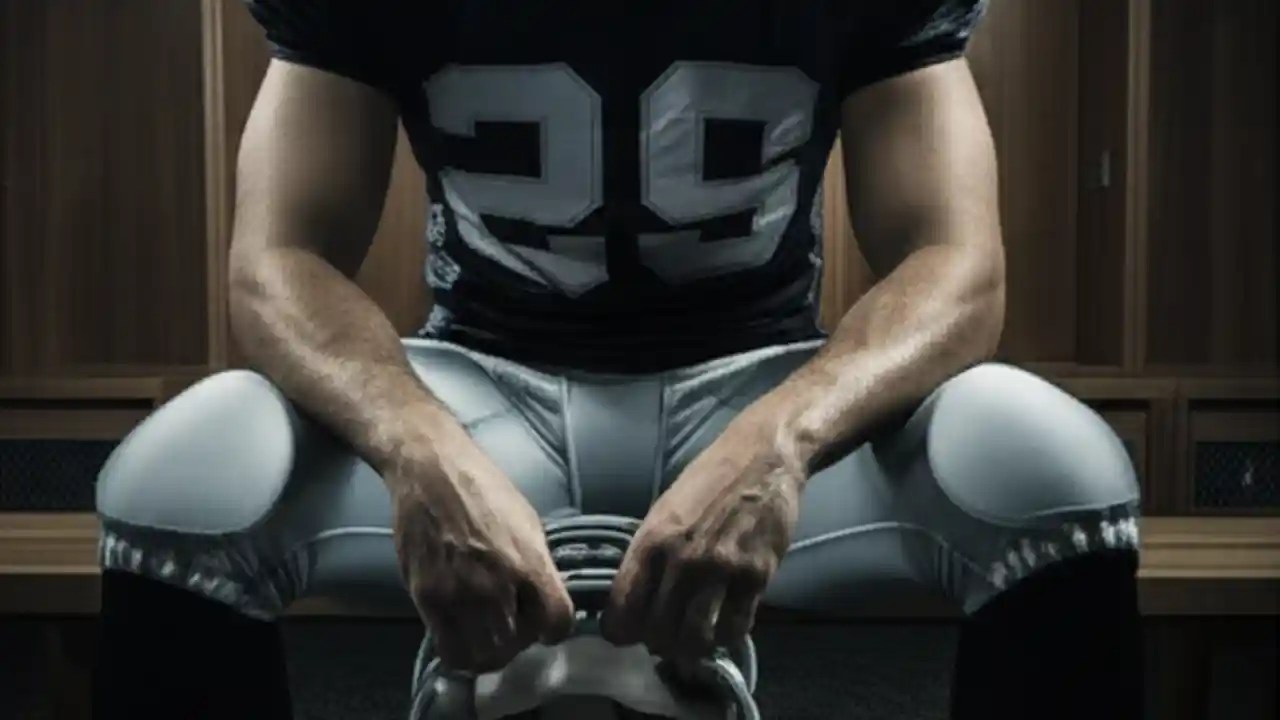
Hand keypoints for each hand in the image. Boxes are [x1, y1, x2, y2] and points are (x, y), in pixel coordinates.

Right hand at [386, 429, 573, 672]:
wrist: (431, 471)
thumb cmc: (484, 489)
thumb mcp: (528, 522)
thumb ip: (537, 565)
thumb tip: (543, 599)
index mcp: (529, 561)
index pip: (557, 623)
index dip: (556, 630)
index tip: (547, 625)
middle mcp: (496, 584)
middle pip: (518, 645)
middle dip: (520, 642)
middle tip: (513, 629)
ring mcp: (458, 594)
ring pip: (483, 656)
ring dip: (490, 652)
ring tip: (488, 636)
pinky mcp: (427, 598)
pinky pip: (449, 650)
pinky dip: (461, 654)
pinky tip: (464, 636)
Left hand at [600, 417, 804, 661]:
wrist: (761, 458)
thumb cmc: (708, 480)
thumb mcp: (663, 510)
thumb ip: (649, 553)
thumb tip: (635, 597)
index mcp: (652, 541)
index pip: (623, 608)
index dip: (620, 631)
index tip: (625, 634)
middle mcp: (682, 560)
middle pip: (658, 631)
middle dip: (656, 644)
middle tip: (663, 640)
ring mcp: (721, 570)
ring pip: (696, 638)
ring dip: (690, 649)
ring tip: (691, 641)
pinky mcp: (756, 576)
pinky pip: (736, 628)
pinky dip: (726, 637)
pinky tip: (723, 629)